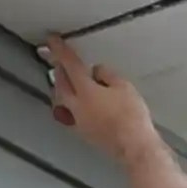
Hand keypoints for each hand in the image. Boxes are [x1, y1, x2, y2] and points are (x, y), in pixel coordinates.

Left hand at [43, 35, 160, 164]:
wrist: (134, 147)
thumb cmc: (131, 117)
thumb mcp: (123, 86)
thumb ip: (106, 75)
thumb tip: (97, 71)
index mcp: (85, 91)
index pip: (69, 65)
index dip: (60, 50)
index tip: (52, 40)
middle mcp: (76, 106)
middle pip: (60, 83)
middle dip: (59, 68)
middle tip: (59, 58)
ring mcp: (77, 121)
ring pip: (61, 99)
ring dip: (61, 86)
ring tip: (65, 78)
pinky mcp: (82, 132)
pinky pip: (68, 112)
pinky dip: (68, 102)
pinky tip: (76, 102)